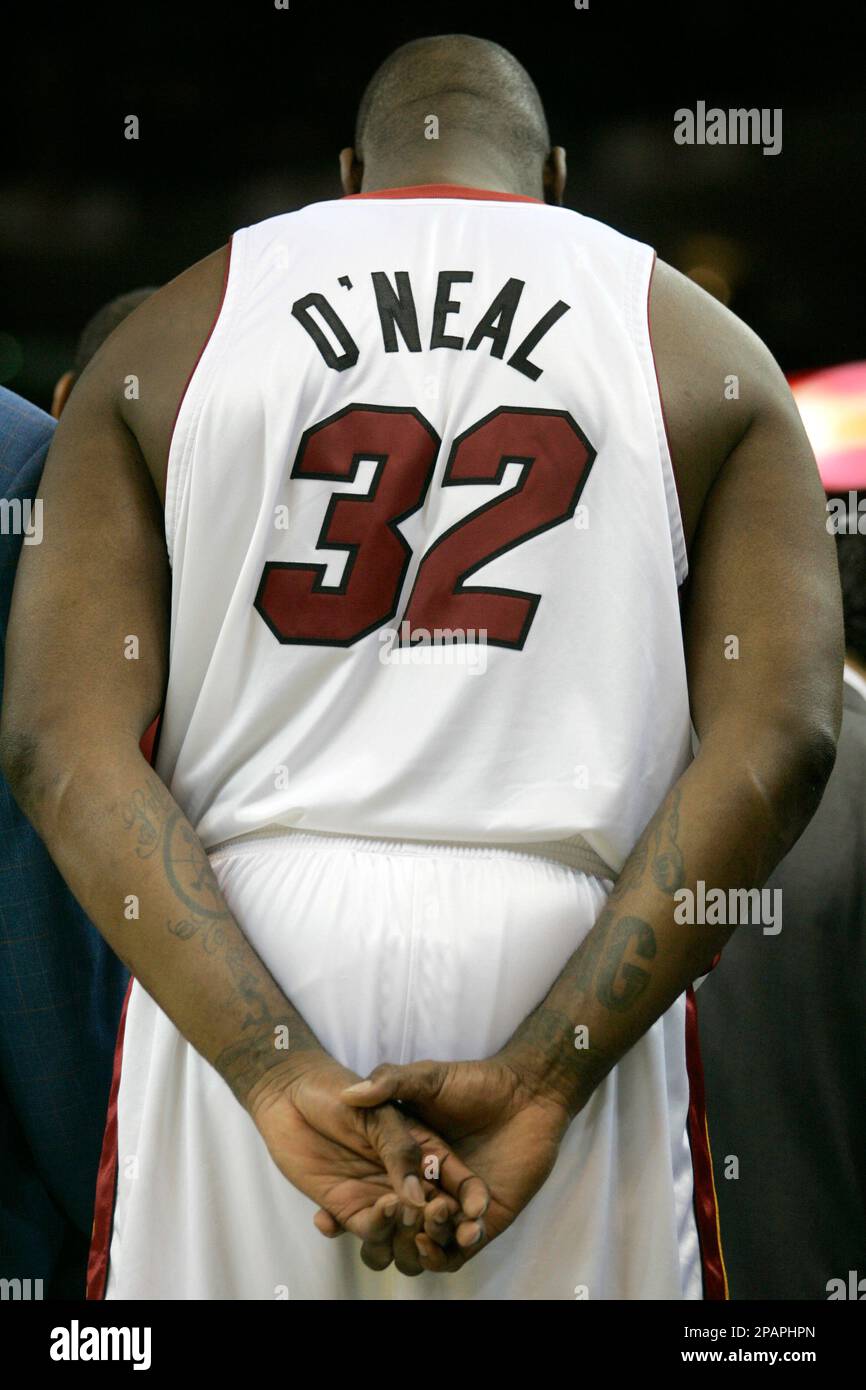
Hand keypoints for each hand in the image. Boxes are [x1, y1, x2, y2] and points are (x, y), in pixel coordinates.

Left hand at [249, 1053, 488, 1269]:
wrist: (289, 1094)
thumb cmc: (336, 1092)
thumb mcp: (376, 1113)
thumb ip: (400, 1150)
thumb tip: (417, 1199)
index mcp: (426, 1151)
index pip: (460, 1184)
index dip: (472, 1203)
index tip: (473, 1215)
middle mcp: (409, 1180)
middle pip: (437, 1219)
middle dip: (437, 1226)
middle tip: (424, 1215)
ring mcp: (380, 1197)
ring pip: (406, 1237)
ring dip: (403, 1238)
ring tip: (386, 1210)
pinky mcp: (349, 1211)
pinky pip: (368, 1235)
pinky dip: (366, 1233)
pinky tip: (334, 1216)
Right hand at [326, 1056, 570, 1270]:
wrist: (529, 1092)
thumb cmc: (476, 1081)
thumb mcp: (427, 1077)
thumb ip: (391, 1082)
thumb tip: (349, 1092)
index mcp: (409, 1159)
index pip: (372, 1193)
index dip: (347, 1208)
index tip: (325, 1215)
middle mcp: (429, 1187)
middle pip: (395, 1225)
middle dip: (382, 1232)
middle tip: (378, 1220)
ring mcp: (456, 1205)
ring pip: (424, 1243)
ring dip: (414, 1246)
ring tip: (413, 1232)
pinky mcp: (485, 1220)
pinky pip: (459, 1251)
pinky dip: (446, 1254)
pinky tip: (439, 1242)